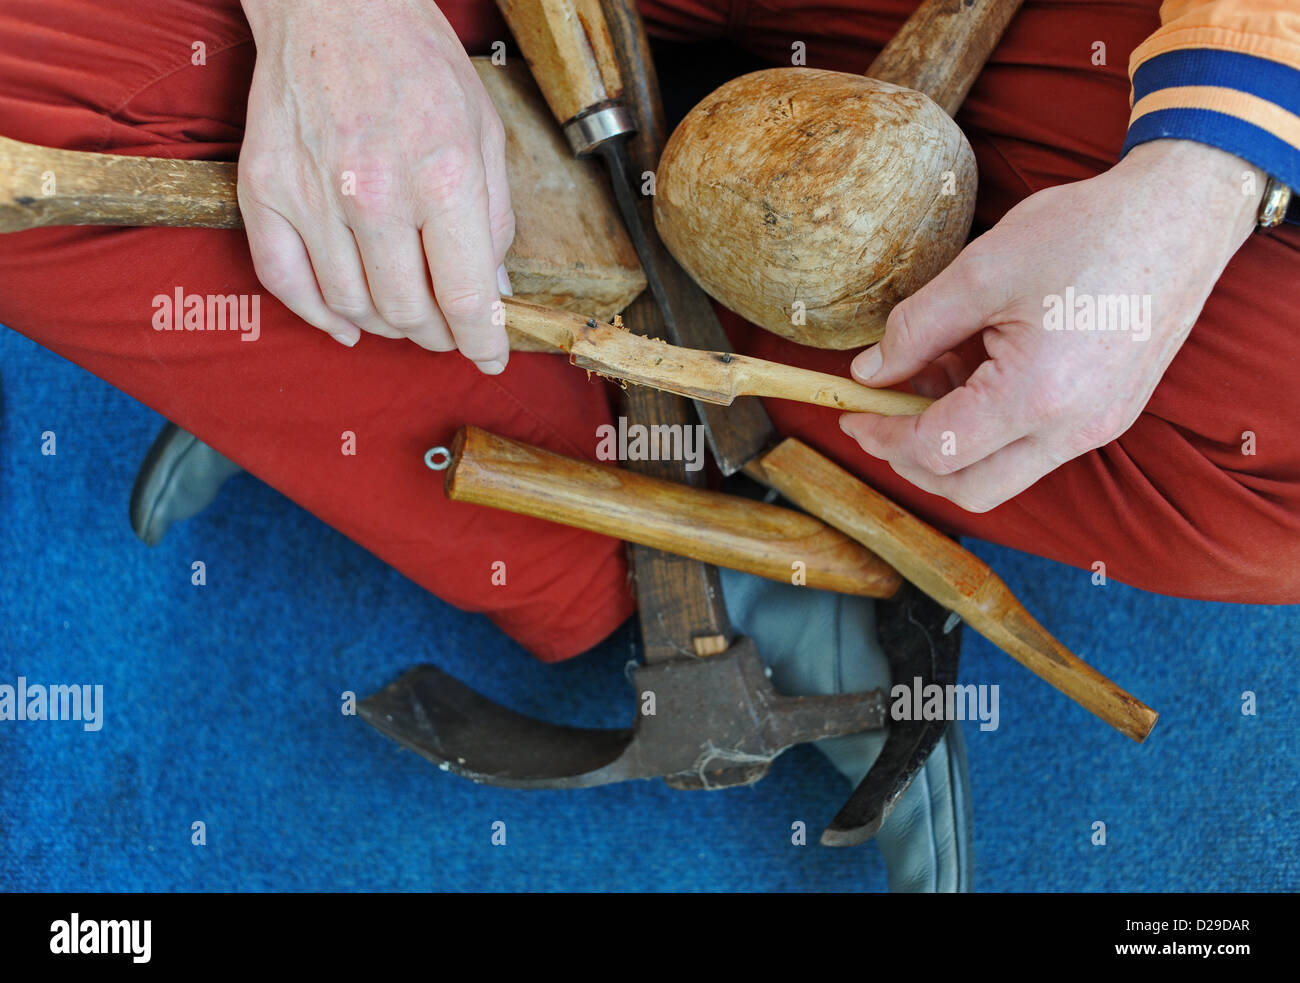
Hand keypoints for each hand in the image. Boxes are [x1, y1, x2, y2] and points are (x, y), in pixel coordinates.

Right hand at [238, 0, 513, 371]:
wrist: (333, 4)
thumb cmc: (417, 61)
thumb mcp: (484, 132)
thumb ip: (493, 218)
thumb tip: (493, 291)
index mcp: (443, 176)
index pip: (467, 297)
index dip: (484, 343)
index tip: (491, 358)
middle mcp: (375, 192)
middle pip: (409, 312)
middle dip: (438, 336)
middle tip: (449, 331)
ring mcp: (312, 194)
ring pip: (352, 306)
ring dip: (387, 328)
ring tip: (407, 319)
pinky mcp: (263, 189)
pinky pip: (286, 283)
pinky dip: (319, 317)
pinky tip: (347, 323)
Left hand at [842, 139, 1262, 511]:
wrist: (1183, 214)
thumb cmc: (1087, 231)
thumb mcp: (981, 271)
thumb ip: (914, 330)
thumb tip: (869, 373)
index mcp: (1037, 396)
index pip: (936, 450)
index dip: (882, 435)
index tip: (852, 411)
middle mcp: (1074, 430)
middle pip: (970, 489)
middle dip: (913, 461)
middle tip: (878, 418)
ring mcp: (1098, 428)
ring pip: (1003, 473)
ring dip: (952, 443)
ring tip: (928, 377)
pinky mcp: (1109, 415)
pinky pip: (1034, 446)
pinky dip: (991, 427)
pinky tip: (971, 373)